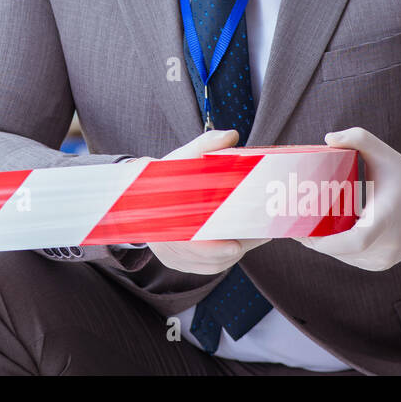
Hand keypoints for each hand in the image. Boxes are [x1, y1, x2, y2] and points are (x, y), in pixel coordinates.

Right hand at [139, 128, 271, 274]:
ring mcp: (171, 256)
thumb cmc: (162, 177)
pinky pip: (206, 267)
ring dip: (235, 253)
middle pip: (206, 257)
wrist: (138, 196)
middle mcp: (165, 243)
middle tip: (262, 236)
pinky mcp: (178, 262)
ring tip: (259, 237)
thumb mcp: (181, 158)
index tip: (235, 247)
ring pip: (209, 264)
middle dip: (236, 248)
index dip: (213, 250)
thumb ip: (205, 145)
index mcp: (163, 219)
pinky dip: (225, 258)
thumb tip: (232, 135)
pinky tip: (242, 244)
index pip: (190, 245)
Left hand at [293, 126, 400, 270]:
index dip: (326, 241)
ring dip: (323, 244)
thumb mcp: (384, 153)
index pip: (356, 240)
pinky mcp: (381, 264)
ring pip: (343, 256)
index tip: (303, 229)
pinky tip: (324, 234)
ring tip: (303, 225)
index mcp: (387, 219)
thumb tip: (328, 139)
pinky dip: (336, 247)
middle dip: (313, 238)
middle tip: (291, 221)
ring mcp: (385, 258)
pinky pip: (351, 258)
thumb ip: (358, 138)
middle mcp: (387, 243)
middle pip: (341, 249)